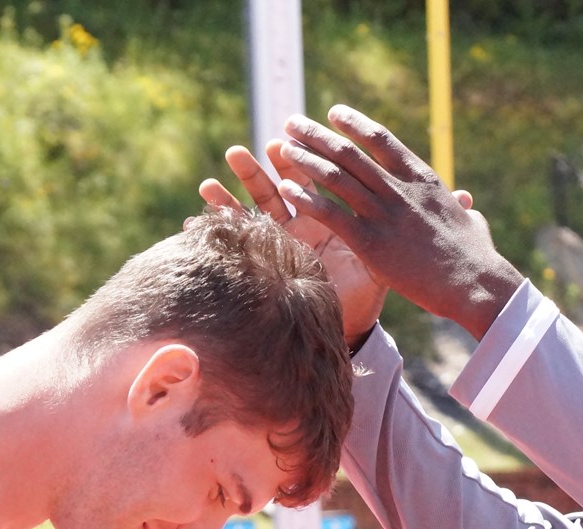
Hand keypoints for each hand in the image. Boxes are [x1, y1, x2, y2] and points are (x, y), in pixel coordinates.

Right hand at [202, 144, 389, 344]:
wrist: (347, 329)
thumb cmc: (364, 296)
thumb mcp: (373, 266)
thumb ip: (377, 238)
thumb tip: (390, 215)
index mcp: (323, 218)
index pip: (305, 182)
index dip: (290, 164)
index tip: (276, 146)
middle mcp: (295, 228)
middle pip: (270, 192)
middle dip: (252, 173)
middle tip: (236, 154)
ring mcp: (275, 246)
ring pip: (246, 216)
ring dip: (226, 199)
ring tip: (207, 185)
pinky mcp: (261, 268)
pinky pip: (234, 249)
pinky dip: (214, 238)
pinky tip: (191, 226)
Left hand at [273, 106, 524, 340]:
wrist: (476, 284)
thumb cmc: (477, 258)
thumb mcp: (471, 222)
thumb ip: (463, 209)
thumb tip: (468, 205)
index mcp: (422, 179)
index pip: (381, 140)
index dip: (354, 123)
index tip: (333, 113)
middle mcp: (400, 189)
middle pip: (350, 152)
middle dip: (317, 134)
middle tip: (293, 122)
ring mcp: (384, 214)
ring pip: (335, 177)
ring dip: (305, 159)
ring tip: (282, 147)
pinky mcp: (372, 243)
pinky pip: (331, 214)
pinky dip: (306, 198)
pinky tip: (286, 188)